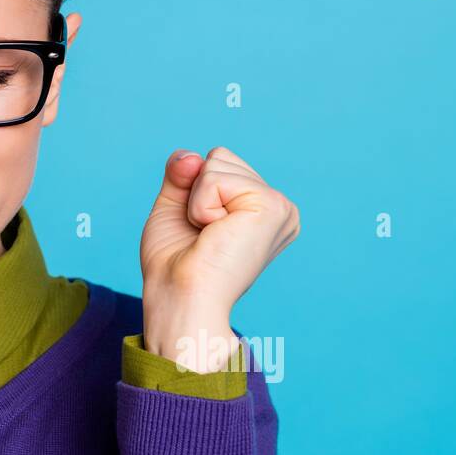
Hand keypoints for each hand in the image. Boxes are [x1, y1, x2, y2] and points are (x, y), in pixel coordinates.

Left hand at [139, 146, 298, 372]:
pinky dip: (200, 206)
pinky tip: (214, 235)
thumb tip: (193, 155)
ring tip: (209, 236)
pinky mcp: (272, 207)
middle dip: (195, 191)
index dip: (192, 189)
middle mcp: (279, 207)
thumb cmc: (176, 265)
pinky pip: (214, 178)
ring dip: (197, 201)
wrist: (180, 299)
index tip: (200, 231)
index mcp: (261, 208)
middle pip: (219, 156)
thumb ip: (182, 172)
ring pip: (216, 162)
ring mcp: (280, 206)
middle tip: (203, 235)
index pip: (218, 161)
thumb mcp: (175, 206)